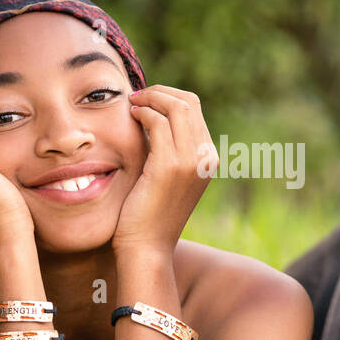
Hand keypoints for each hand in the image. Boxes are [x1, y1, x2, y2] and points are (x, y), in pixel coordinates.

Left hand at [114, 86, 217, 254]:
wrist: (148, 247)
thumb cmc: (150, 214)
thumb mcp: (167, 176)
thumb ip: (168, 148)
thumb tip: (152, 117)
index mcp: (209, 159)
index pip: (194, 110)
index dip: (169, 97)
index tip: (146, 99)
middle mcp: (207, 157)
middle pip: (189, 103)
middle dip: (160, 92)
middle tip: (136, 96)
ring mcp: (192, 161)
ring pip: (176, 108)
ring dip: (150, 99)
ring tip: (131, 103)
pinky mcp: (170, 166)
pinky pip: (158, 123)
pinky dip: (143, 113)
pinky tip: (130, 116)